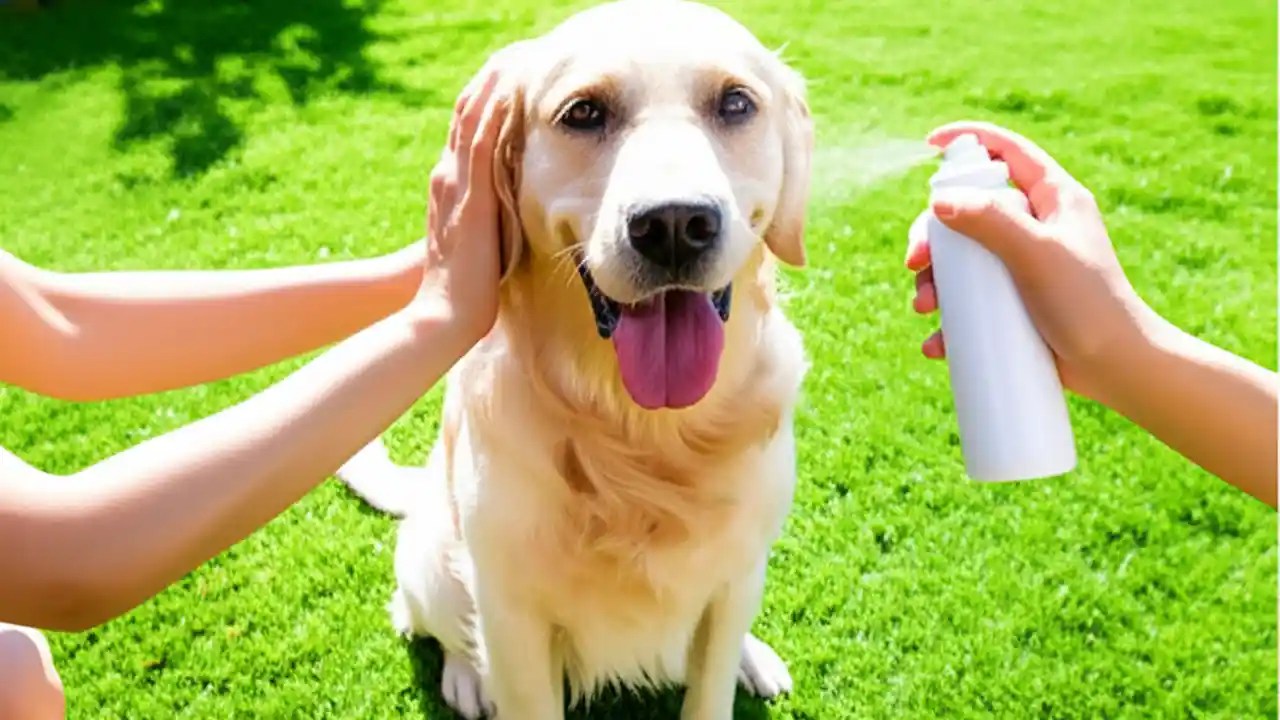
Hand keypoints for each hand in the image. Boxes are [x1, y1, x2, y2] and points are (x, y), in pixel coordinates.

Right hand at [413, 58, 512, 341]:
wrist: (443, 313)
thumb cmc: (465, 286)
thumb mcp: (479, 239)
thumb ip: (487, 218)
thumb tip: (510, 213)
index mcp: (450, 186)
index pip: (465, 132)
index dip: (482, 102)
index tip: (505, 76)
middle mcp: (448, 178)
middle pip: (466, 116)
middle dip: (488, 84)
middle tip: (511, 56)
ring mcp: (456, 185)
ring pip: (472, 122)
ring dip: (491, 88)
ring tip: (511, 59)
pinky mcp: (471, 197)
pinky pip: (482, 145)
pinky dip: (494, 115)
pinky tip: (509, 92)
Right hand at [906, 121, 1152, 402]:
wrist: (1117, 368)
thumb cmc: (1088, 304)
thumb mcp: (1037, 253)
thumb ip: (991, 219)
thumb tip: (940, 201)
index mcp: (1053, 198)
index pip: (1007, 151)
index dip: (968, 140)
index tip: (928, 144)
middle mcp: (1036, 227)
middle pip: (968, 210)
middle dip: (933, 235)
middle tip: (916, 261)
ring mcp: (1024, 267)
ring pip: (962, 259)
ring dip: (933, 281)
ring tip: (924, 308)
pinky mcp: (1015, 305)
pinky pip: (970, 303)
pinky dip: (948, 321)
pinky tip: (937, 343)